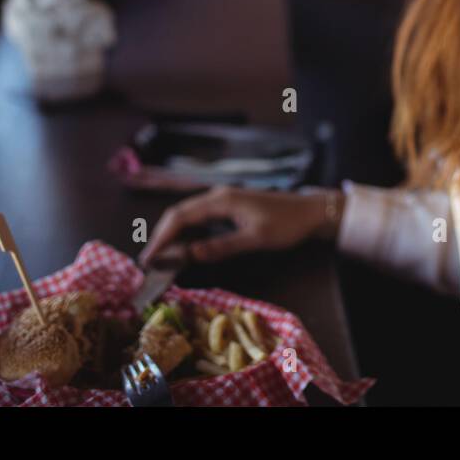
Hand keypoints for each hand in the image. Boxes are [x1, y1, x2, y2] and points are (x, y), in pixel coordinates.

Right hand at [137, 186, 339, 265]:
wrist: (311, 212)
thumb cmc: (287, 224)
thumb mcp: (256, 239)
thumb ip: (222, 247)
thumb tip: (190, 256)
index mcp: (221, 200)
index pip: (180, 217)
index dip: (161, 238)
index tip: (148, 259)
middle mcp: (218, 196)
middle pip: (179, 214)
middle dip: (161, 236)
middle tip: (149, 262)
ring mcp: (223, 200)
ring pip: (188, 215)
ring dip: (172, 234)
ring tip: (160, 256)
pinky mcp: (229, 207)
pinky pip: (199, 218)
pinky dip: (186, 232)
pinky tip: (184, 247)